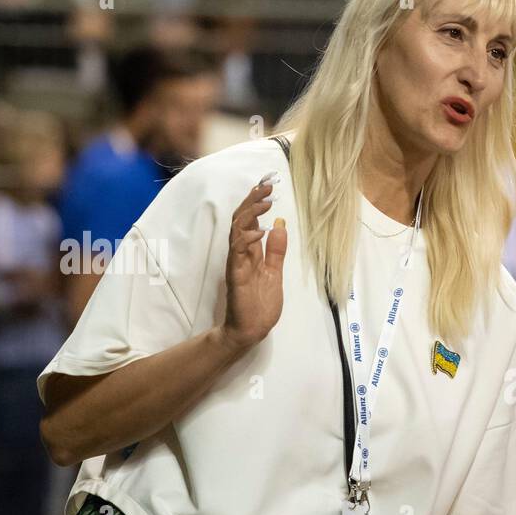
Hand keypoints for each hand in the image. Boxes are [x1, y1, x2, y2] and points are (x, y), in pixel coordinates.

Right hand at [223, 173, 286, 350]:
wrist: (251, 330)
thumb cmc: (259, 304)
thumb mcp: (274, 272)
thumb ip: (276, 250)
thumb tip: (280, 223)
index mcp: (250, 252)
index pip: (251, 220)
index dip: (257, 201)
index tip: (268, 184)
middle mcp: (240, 253)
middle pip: (242, 219)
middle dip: (253, 200)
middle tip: (265, 184)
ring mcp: (236, 263)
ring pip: (238, 230)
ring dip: (251, 214)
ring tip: (265, 201)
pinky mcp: (235, 275)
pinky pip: (237, 252)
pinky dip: (246, 239)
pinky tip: (258, 230)